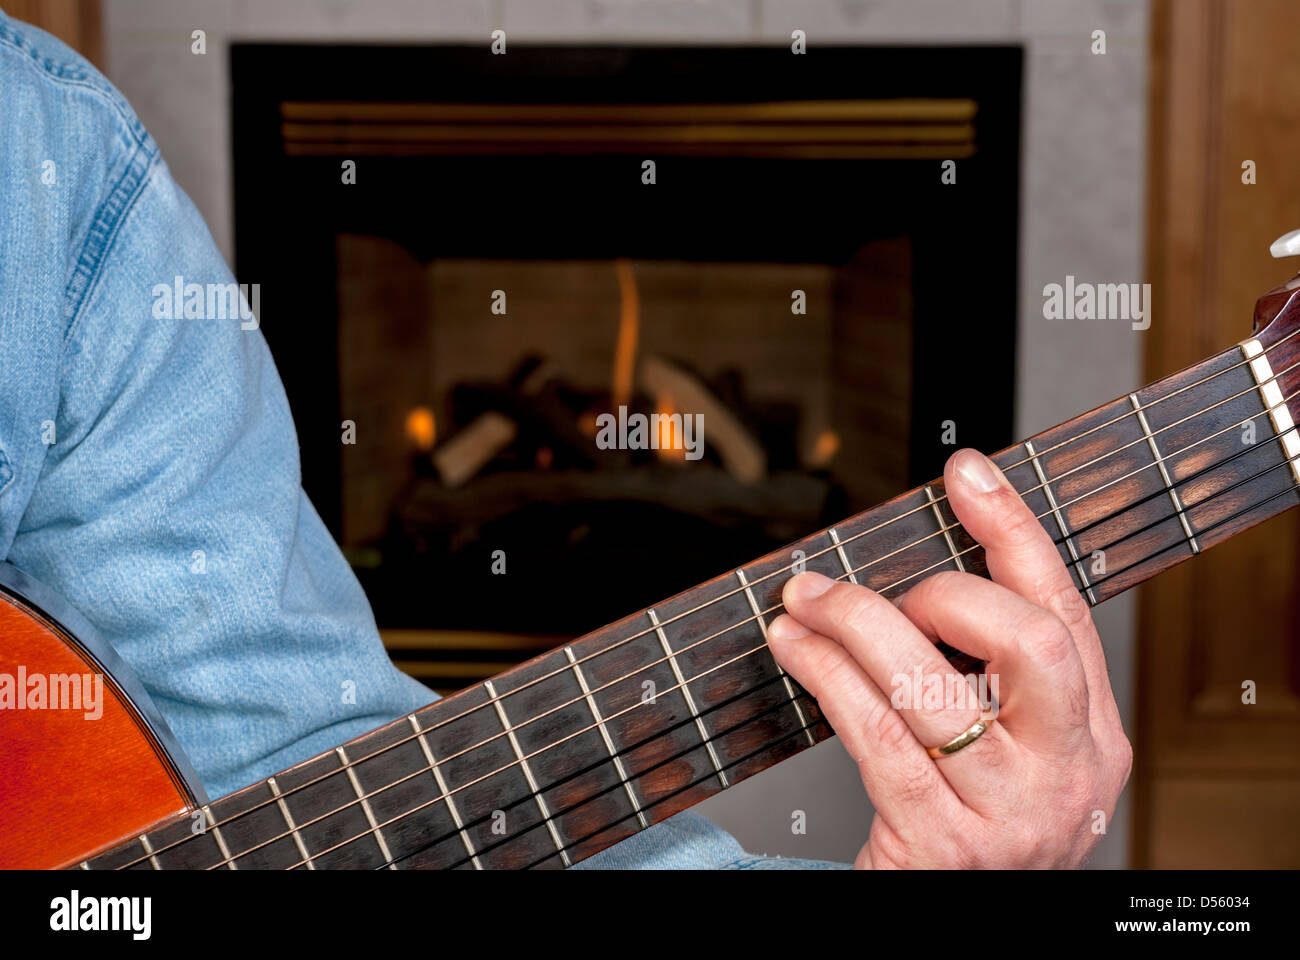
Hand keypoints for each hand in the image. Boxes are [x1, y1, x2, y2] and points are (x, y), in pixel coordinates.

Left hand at [768, 448, 1131, 867]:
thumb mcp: (1007, 753)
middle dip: (947, 592)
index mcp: (1092, 736)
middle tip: (886, 594)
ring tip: (803, 599)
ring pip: (932, 684)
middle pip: (1030, 640)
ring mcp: (1012, 813)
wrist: (955, 925)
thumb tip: (910, 575)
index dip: (1014, 531)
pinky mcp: (946, 842)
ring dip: (854, 622)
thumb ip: (987, 676)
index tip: (966, 471)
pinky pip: (876, 732)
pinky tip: (793, 647)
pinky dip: (825, 673)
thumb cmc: (967, 825)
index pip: (1065, 610)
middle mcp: (1069, 773)